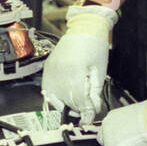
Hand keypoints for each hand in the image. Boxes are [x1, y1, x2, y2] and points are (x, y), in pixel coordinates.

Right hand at [41, 4, 117, 123]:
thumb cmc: (94, 46)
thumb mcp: (99, 72)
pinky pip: (47, 89)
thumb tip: (92, 110)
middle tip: (86, 112)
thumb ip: (94, 93)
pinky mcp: (47, 69)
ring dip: (66, 105)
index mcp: (75, 71)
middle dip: (77, 109)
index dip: (85, 112)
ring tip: (76, 104)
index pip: (78, 100)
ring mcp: (50, 70)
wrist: (84, 28)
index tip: (89, 117)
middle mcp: (59, 71)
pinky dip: (54, 97)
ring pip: (54, 98)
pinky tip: (63, 98)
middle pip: (66, 100)